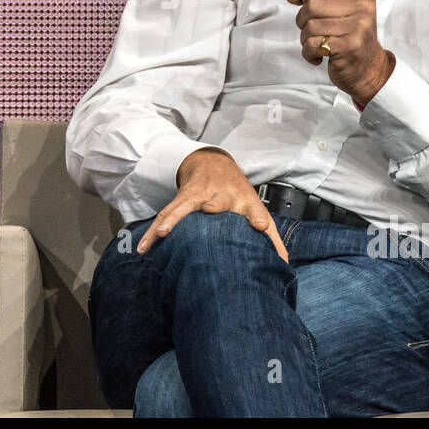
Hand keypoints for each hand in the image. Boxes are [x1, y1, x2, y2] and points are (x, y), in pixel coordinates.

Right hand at [137, 147, 288, 262]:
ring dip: (173, 218)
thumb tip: (285, 265)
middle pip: (218, 201)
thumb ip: (272, 238)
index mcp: (244, 202)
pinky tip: (144, 248)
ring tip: (163, 233)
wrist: (213, 164)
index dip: (257, 218)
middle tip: (209, 210)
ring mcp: (200, 195)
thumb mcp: (256, 209)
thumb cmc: (237, 194)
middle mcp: (222, 196)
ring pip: (185, 207)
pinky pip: (166, 214)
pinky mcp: (182, 198)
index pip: (254, 209)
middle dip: (214, 205)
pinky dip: (153, 231)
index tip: (260, 226)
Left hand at [287, 0, 394, 103]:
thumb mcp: (337, 9)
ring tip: (318, 43)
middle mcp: (363, 6)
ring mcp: (358, 26)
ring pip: (310, 25)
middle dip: (303, 19)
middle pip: (312, 4)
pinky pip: (312, 44)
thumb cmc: (349, 36)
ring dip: (305, 38)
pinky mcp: (349, 46)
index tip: (304, 1)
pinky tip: (318, 54)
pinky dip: (308, 52)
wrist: (367, 67)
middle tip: (313, 30)